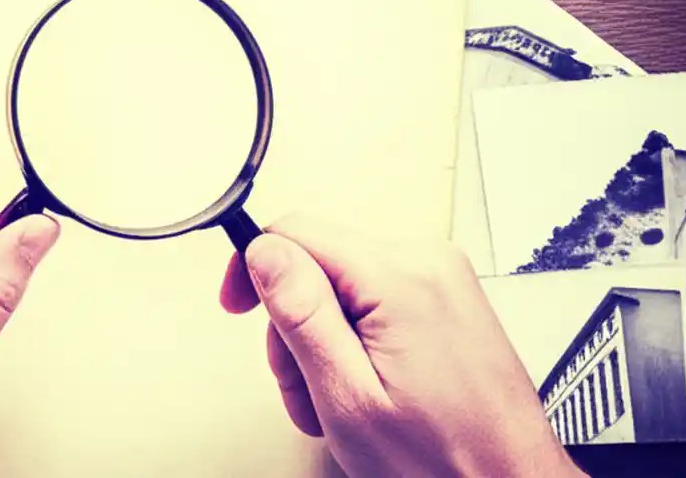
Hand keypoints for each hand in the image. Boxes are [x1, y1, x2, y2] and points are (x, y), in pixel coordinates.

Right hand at [220, 214, 583, 477]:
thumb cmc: (446, 462)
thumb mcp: (348, 397)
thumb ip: (303, 315)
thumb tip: (265, 251)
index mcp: (401, 278)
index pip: (296, 231)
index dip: (253, 268)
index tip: (237, 307)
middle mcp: (429, 263)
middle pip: (318, 261)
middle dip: (294, 326)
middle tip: (304, 386)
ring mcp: (444, 281)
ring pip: (343, 285)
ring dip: (323, 341)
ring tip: (338, 400)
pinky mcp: (448, 300)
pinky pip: (376, 299)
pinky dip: (355, 341)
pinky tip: (365, 387)